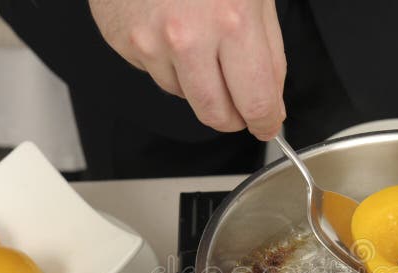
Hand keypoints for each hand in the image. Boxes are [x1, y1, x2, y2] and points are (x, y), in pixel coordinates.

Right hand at [88, 0, 285, 139]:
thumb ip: (268, 54)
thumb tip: (271, 102)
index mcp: (232, 22)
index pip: (255, 102)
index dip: (265, 121)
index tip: (267, 124)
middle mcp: (188, 38)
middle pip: (216, 115)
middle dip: (234, 116)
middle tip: (240, 105)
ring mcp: (151, 42)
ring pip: (184, 95)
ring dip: (199, 82)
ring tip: (200, 41)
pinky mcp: (126, 43)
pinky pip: (156, 73)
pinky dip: (169, 62)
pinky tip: (172, 30)